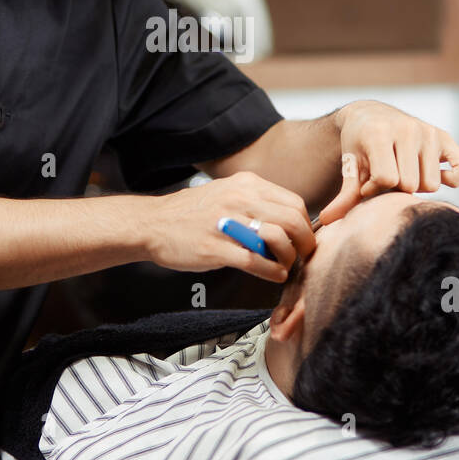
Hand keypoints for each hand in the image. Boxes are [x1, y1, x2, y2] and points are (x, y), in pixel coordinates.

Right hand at [140, 172, 315, 282]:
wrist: (153, 223)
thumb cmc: (191, 213)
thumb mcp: (227, 193)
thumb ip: (256, 201)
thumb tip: (287, 220)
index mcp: (246, 184)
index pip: (294, 203)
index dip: (305, 225)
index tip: (303, 239)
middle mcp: (240, 199)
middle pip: (293, 221)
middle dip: (305, 243)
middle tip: (303, 256)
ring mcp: (228, 223)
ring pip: (278, 239)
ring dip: (289, 259)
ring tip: (285, 266)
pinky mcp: (216, 248)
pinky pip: (256, 261)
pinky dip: (272, 271)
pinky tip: (273, 275)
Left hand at [317, 100, 458, 225]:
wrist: (370, 115)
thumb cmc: (358, 146)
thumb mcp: (350, 167)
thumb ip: (345, 196)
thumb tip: (326, 222)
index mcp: (379, 133)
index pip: (387, 179)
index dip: (374, 189)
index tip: (367, 183)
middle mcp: (408, 129)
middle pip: (410, 185)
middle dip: (396, 189)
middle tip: (386, 178)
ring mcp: (429, 131)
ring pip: (432, 184)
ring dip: (417, 186)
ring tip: (404, 173)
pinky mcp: (445, 136)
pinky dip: (453, 178)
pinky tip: (435, 174)